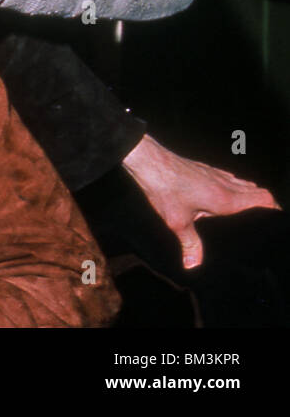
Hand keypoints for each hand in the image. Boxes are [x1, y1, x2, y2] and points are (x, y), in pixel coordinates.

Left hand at [122, 134, 281, 268]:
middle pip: (257, 191)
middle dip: (265, 204)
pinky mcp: (203, 168)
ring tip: (250, 209)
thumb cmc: (163, 189)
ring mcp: (214, 174)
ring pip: (242, 183)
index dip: (275, 209)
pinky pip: (227, 177)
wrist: (148, 160)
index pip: (263, 200)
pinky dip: (234, 185)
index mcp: (226, 198)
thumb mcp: (177, 222)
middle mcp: (225, 184)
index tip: (279, 220)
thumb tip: (194, 266)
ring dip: (250, 193)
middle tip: (267, 219)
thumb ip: (190, 244)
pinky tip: (225, 193)